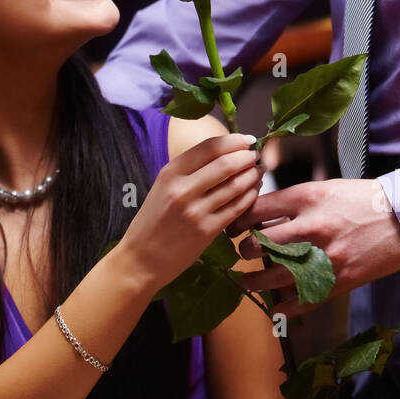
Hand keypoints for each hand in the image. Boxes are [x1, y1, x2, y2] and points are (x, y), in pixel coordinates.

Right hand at [120, 131, 261, 293]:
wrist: (142, 259)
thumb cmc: (154, 220)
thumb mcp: (163, 186)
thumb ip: (190, 169)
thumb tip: (224, 152)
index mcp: (170, 173)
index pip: (209, 147)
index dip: (234, 140)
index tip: (247, 139)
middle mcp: (182, 189)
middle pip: (226, 164)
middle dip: (247, 157)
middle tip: (256, 156)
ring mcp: (196, 211)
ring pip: (235, 185)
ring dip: (252, 175)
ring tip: (258, 172)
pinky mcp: (207, 231)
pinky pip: (237, 208)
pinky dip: (250, 196)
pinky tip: (253, 191)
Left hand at [223, 178, 399, 317]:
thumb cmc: (361, 200)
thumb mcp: (323, 189)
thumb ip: (293, 203)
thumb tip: (260, 217)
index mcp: (306, 198)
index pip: (257, 210)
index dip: (238, 221)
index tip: (231, 228)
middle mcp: (312, 226)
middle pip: (260, 243)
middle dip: (243, 251)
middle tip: (239, 254)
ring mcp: (326, 256)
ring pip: (276, 275)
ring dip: (255, 281)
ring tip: (245, 282)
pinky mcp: (340, 280)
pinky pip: (305, 299)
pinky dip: (286, 306)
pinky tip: (275, 307)